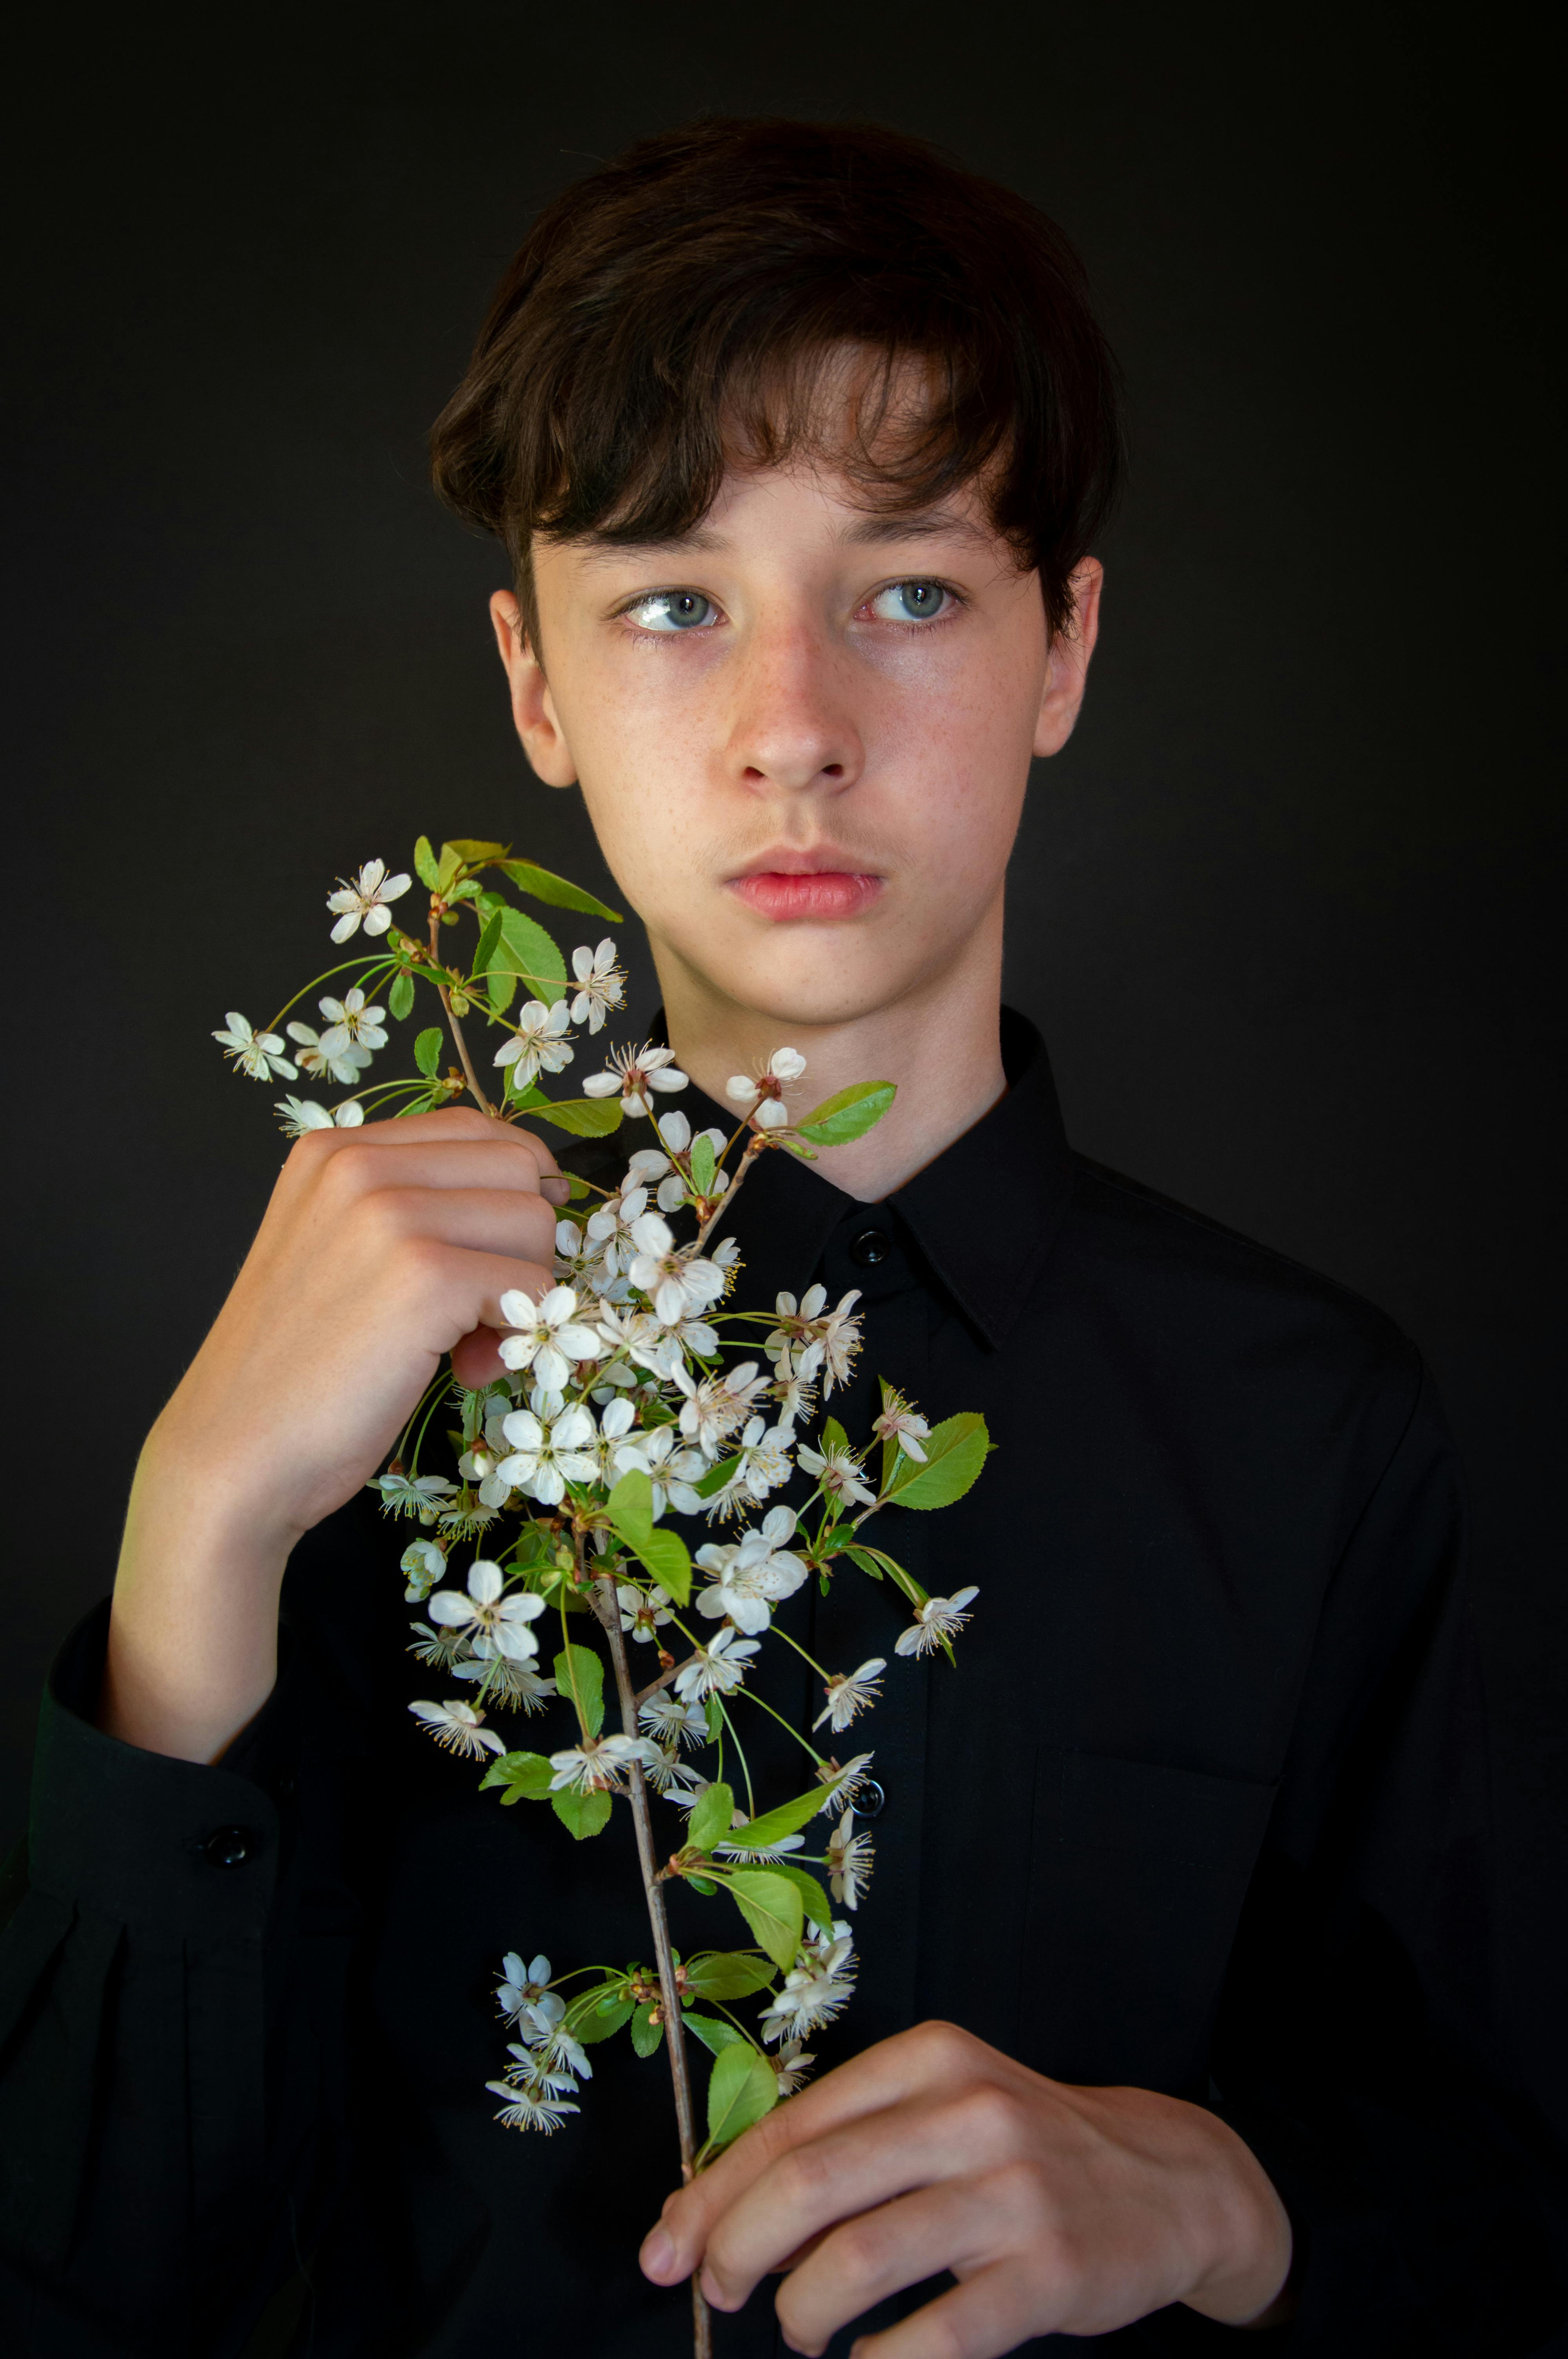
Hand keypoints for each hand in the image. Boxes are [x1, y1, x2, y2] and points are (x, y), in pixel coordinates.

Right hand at [103, 1106, 566, 1759]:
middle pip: (520, 1167)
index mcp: (335, 1150)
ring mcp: (388, 1214)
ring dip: (524, 1292)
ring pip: (536, 1221)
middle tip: (477, 1314)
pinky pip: (533, 1285)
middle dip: (520, 1244)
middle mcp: (358, 1163)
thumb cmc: (299, 1372)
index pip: (478, 1131)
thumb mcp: (341, 1252)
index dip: (506, 1197)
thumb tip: (540, 1201)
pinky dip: (518, 1336)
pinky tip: (463, 1371)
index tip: (482, 1260)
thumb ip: (414, 1211)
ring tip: (464, 1346)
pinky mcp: (424, 1274)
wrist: (234, 1455)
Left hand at [640, 2021, 1292, 2356]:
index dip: (712, 2197)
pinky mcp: (1049, 2272)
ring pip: (858, 2261)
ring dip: (802, 2312)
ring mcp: (1013, 2192)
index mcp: (928, 2060)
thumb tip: (707, 2210)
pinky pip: (934, 2335)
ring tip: (801, 2329)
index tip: (666, 2250)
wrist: (1167, 2179)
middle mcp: (968, 2112)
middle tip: (721, 2294)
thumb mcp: (939, 2109)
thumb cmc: (1021, 2150)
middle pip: (810, 2187)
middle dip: (737, 2251)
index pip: (790, 2129)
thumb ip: (840, 2144)